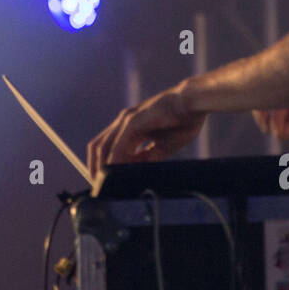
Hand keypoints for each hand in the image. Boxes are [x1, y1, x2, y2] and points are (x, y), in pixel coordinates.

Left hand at [87, 86, 208, 181]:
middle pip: (99, 146)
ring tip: (103, 183)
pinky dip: (115, 158)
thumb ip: (148, 157)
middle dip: (94, 167)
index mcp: (129, 127)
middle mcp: (124, 122)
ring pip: (105, 145)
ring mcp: (127, 119)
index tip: (102, 182)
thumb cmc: (183, 121)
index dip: (99, 165)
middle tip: (97, 187)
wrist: (194, 103)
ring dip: (101, 165)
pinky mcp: (135, 120)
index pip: (106, 147)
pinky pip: (120, 143)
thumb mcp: (163, 146)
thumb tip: (137, 171)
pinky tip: (116, 171)